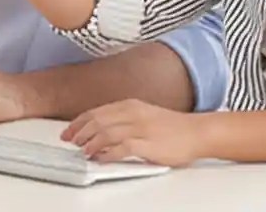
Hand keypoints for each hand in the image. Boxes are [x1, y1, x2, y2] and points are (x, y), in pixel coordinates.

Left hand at [62, 99, 207, 166]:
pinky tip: (100, 159)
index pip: (97, 112)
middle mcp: (134, 114)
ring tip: (84, 152)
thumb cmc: (173, 127)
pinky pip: (122, 148)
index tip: (68, 131)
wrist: (197, 132)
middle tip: (71, 142)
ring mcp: (141, 129)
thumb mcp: (144, 115)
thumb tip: (101, 131)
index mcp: (131, 105)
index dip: (79, 122)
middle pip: (97, 121)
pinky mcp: (148, 145)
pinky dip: (107, 154)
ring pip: (106, 133)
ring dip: (91, 143)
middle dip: (80, 132)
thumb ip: (124, 120)